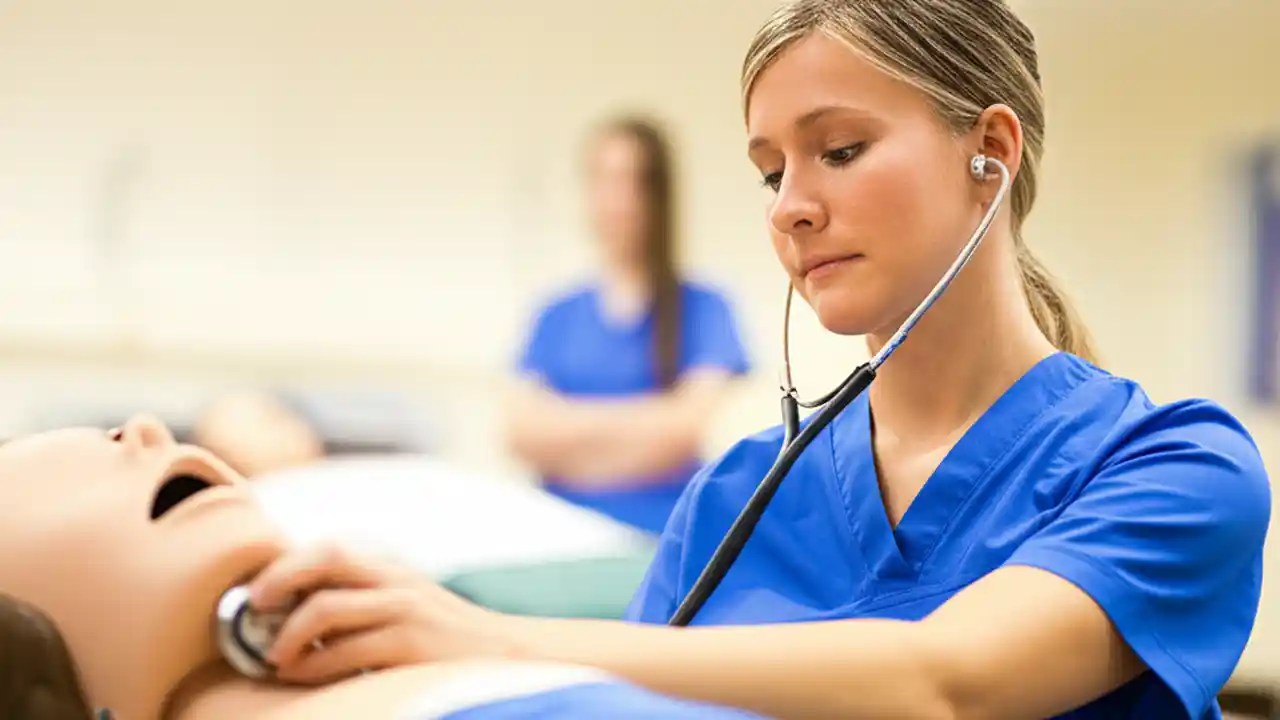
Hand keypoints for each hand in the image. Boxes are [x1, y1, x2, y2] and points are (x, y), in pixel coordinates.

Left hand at [247, 544, 516, 683]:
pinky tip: (301, 675)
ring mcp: (405, 608)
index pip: (329, 547)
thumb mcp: (403, 601)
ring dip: (288, 636)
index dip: (285, 563)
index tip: (255, 591)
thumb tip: (291, 607)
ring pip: (327, 608)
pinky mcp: (409, 643)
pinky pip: (345, 652)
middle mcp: (396, 577)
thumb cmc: (440, 636)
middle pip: (325, 559)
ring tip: (274, 658)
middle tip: (254, 610)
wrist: (503, 654)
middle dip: (279, 581)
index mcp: (389, 565)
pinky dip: (312, 666)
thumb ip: (360, 594)